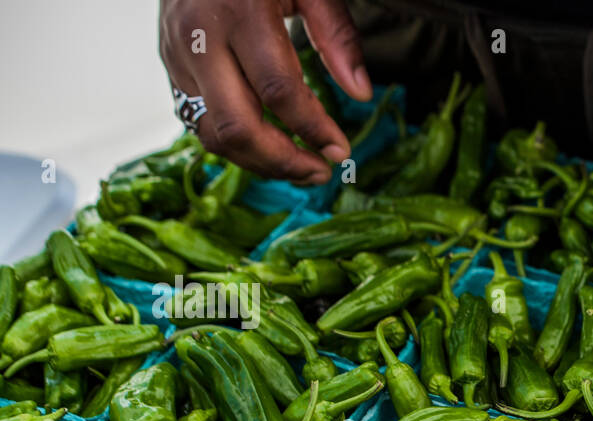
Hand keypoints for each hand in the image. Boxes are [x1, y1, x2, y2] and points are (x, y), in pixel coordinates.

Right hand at [159, 0, 371, 182]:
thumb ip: (336, 34)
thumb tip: (360, 93)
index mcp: (239, 11)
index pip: (278, 91)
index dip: (314, 129)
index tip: (341, 151)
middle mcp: (200, 37)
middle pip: (238, 127)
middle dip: (284, 161)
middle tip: (320, 171)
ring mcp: (178, 55)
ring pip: (213, 135)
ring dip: (260, 163)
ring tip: (300, 168)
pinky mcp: (169, 66)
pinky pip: (199, 122)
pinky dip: (237, 146)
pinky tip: (270, 149)